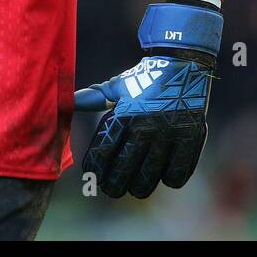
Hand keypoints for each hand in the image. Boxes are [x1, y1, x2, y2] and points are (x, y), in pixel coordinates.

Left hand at [74, 0, 221, 198]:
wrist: (183, 66)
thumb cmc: (144, 78)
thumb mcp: (116, 86)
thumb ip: (91, 98)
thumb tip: (65, 102)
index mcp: (124, 115)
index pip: (104, 148)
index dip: (96, 165)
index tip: (91, 174)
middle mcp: (145, 127)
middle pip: (126, 165)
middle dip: (116, 182)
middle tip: (111, 190)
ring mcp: (169, 134)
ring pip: (152, 171)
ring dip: (142, 185)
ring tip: (135, 190)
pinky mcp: (191, 138)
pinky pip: (180, 167)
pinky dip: (171, 177)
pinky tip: (164, 179)